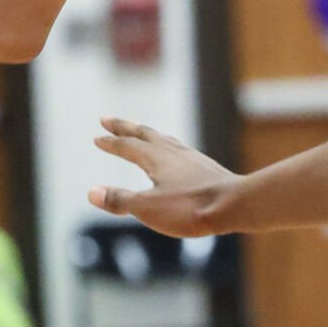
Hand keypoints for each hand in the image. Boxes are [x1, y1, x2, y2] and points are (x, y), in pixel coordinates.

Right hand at [89, 116, 235, 236]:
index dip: (110, 142)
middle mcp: (173, 151)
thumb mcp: (147, 208)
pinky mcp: (205, 168)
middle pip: (144, 133)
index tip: (97, 137)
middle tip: (108, 118)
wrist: (235, 205)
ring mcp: (191, 158)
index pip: (127, 146)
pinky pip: (180, 150)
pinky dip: (168, 147)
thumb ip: (119, 199)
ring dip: (147, 134)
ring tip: (141, 132)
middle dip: (124, 127)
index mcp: (155, 158)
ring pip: (164, 139)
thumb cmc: (190, 208)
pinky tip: (175, 157)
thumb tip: (92, 192)